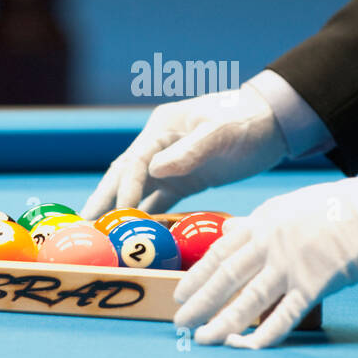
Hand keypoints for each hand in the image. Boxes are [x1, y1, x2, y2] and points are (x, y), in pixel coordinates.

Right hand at [81, 85, 287, 217]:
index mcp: (162, 127)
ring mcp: (172, 164)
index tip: (119, 214)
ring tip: (100, 236)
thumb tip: (156, 171)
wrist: (275, 122)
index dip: (125, 188)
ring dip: (121, 212)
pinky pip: (162, 201)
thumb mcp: (220, 131)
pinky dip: (149, 218)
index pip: (135, 161)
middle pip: (125, 175)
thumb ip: (190, 149)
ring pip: (140, 191)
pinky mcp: (187, 180)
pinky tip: (137, 237)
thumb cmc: (247, 119)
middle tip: (82, 225)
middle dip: (105, 200)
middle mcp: (160, 146)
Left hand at [174, 153, 357, 348]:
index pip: (220, 251)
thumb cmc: (342, 203)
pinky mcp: (317, 282)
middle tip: (180, 322)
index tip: (180, 293)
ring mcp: (292, 263)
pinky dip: (266, 333)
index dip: (197, 276)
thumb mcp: (291, 204)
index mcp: (264, 220)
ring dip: (223, 322)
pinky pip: (286, 314)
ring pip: (248, 298)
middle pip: (225, 276)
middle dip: (200, 302)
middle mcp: (271, 242)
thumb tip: (231, 229)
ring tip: (203, 339)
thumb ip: (261, 221)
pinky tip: (249, 347)